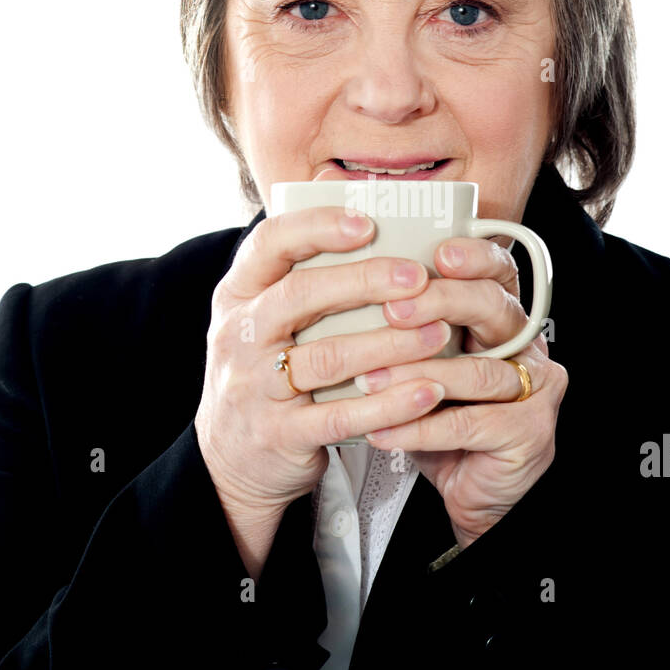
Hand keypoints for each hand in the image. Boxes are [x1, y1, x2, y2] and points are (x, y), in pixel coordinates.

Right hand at [194, 205, 454, 523]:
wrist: (229, 461)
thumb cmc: (264, 373)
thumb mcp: (262, 320)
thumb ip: (301, 276)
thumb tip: (361, 209)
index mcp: (238, 295)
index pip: (269, 243)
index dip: (317, 227)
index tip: (368, 223)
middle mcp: (239, 336)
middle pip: (301, 295)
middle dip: (365, 281)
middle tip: (418, 277)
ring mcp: (256, 387)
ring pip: (328, 357)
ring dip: (390, 343)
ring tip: (440, 332)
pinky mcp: (281, 434)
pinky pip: (341, 416)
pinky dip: (389, 404)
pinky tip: (429, 392)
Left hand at [355, 236, 566, 547]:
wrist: (473, 489)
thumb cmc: (444, 417)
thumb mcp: (422, 362)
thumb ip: (406, 327)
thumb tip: (345, 290)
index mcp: (503, 319)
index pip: (498, 273)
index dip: (473, 257)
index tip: (436, 252)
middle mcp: (527, 347)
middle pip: (495, 308)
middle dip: (442, 303)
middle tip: (393, 310)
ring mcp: (536, 390)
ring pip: (479, 371)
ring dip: (418, 374)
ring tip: (370, 380)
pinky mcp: (530, 433)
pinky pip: (470, 423)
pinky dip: (421, 427)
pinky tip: (384, 431)